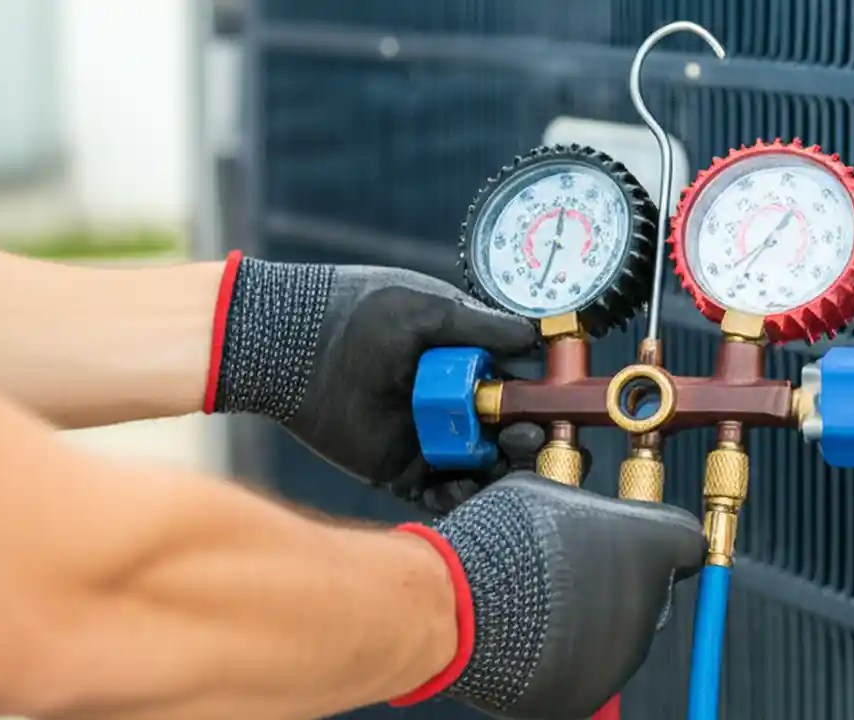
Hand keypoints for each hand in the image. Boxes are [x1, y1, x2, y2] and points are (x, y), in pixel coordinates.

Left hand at [206, 255, 540, 512]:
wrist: (292, 344)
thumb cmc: (360, 311)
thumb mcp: (426, 309)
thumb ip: (480, 326)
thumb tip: (534, 336)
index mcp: (461, 363)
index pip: (516, 386)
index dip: (540, 400)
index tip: (560, 408)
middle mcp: (449, 405)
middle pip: (505, 433)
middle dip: (527, 440)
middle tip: (536, 439)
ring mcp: (426, 440)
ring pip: (479, 468)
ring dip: (501, 470)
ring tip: (510, 462)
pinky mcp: (397, 470)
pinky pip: (438, 492)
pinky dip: (458, 496)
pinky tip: (466, 485)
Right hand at [393, 474, 705, 718]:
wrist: (460, 605)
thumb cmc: (504, 541)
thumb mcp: (548, 492)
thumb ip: (584, 508)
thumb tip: (582, 513)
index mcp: (650, 548)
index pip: (685, 543)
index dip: (661, 539)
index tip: (644, 541)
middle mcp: (648, 607)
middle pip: (648, 595)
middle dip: (619, 584)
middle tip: (571, 571)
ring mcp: (619, 657)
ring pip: (616, 636)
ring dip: (590, 622)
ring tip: (540, 604)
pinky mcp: (587, 695)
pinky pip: (583, 672)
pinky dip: (562, 659)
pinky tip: (529, 635)